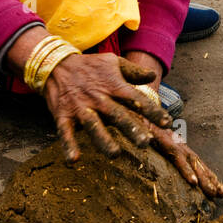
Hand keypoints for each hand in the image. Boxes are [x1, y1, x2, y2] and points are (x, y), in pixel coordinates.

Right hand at [45, 53, 222, 198]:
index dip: (152, 111)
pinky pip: (65, 133)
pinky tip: (73, 160)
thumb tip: (153, 75)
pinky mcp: (63, 115)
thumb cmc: (89, 66)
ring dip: (104, 140)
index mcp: (114, 86)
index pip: (136, 99)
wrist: (55, 64)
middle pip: (117, 115)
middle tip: (145, 143)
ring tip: (115, 154)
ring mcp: (81, 108)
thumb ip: (133, 71)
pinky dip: (68, 146)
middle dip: (131, 129)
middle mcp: (99, 98)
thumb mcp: (113, 62)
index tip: (167, 122)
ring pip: (94, 126)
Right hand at [140, 118, 222, 198]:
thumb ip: (157, 148)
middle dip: (210, 179)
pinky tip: (193, 182)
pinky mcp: (162, 140)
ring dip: (203, 177)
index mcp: (175, 145)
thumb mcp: (150, 139)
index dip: (208, 175)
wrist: (131, 104)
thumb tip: (160, 164)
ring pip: (191, 162)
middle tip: (222, 194)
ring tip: (212, 191)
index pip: (195, 162)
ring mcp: (171, 141)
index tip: (220, 190)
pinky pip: (176, 157)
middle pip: (197, 163)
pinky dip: (186, 169)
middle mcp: (176, 143)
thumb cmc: (139, 123)